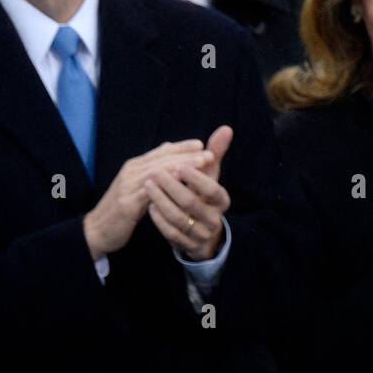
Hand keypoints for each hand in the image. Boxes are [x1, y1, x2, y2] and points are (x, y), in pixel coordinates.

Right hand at [83, 140, 212, 260]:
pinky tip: (183, 183)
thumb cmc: (122, 208)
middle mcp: (131, 172)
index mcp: (135, 167)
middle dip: (187, 154)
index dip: (181, 147)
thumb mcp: (139, 187)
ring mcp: (128, 186)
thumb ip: (153, 169)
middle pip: (162, 158)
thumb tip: (168, 147)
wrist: (97, 230)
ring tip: (202, 163)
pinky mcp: (127, 203)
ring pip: (159, 170)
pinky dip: (168, 184)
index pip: (161, 151)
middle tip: (209, 152)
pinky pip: (151, 191)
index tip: (202, 144)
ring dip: (182, 165)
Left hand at [145, 127, 233, 261]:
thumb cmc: (204, 196)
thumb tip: (226, 128)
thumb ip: (215, 153)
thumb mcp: (211, 176)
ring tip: (147, 185)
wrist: (203, 232)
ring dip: (161, 201)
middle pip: (192, 204)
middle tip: (155, 173)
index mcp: (222, 201)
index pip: (212, 190)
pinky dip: (159, 219)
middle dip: (172, 187)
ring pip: (179, 219)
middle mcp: (214, 219)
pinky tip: (149, 205)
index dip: (197, 178)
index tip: (180, 165)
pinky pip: (171, 233)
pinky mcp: (186, 245)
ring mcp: (200, 234)